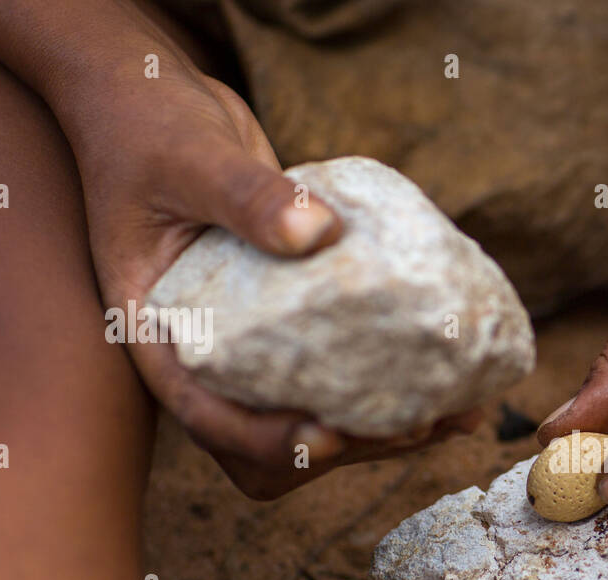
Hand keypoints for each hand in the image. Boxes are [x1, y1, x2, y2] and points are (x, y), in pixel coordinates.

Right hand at [61, 41, 476, 497]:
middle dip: (342, 445)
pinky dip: (395, 387)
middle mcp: (205, 353)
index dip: (262, 439)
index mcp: (157, 332)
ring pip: (311, 420)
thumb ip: (245, 192)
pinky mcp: (296, 324)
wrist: (155, 105)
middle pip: (266, 442)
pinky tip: (458, 382)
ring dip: (380, 431)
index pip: (202, 411)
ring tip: (455, 415)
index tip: (327, 435)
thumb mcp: (188, 156)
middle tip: (416, 424)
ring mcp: (252, 345)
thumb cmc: (149, 126)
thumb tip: (316, 232)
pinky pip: (340, 372)